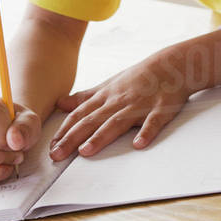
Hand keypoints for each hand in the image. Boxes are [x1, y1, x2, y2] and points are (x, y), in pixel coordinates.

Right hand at [0, 97, 40, 186]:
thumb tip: (14, 141)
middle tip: (16, 155)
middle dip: (6, 160)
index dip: (14, 146)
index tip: (19, 142)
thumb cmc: (17, 123)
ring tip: (8, 158)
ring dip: (2, 169)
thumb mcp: (30, 120)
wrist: (6, 126)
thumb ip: (26, 127)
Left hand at [49, 51, 190, 159]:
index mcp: (106, 97)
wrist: (171, 65)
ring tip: (85, 151)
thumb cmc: (138, 77)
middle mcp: (119, 102)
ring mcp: (140, 106)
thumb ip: (85, 97)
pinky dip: (146, 132)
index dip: (64, 130)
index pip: (80, 115)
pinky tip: (139, 144)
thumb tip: (60, 104)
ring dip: (101, 136)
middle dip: (73, 138)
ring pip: (117, 122)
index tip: (50, 146)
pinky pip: (153, 122)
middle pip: (92, 121)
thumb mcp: (109, 85)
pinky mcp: (161, 109)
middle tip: (56, 155)